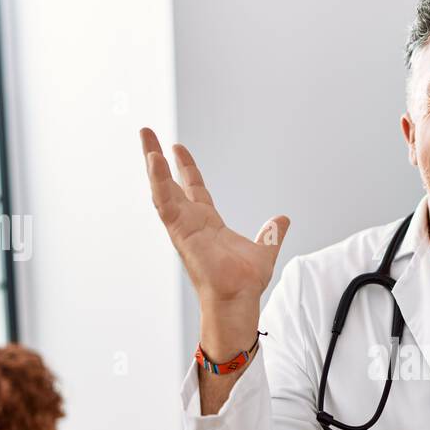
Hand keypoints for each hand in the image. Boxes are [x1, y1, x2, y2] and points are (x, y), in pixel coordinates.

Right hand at [139, 128, 289, 330]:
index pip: (194, 189)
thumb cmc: (245, 282)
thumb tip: (283, 220)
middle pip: (170, 183)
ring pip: (162, 189)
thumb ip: (271, 233)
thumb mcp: (264, 249)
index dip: (186, 168)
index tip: (178, 148)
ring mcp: (182, 226)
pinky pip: (164, 203)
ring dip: (152, 164)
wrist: (239, 297)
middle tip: (147, 133)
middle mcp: (191, 222)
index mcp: (208, 223)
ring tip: (146, 137)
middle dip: (157, 158)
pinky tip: (153, 161)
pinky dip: (158, 182)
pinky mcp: (179, 231)